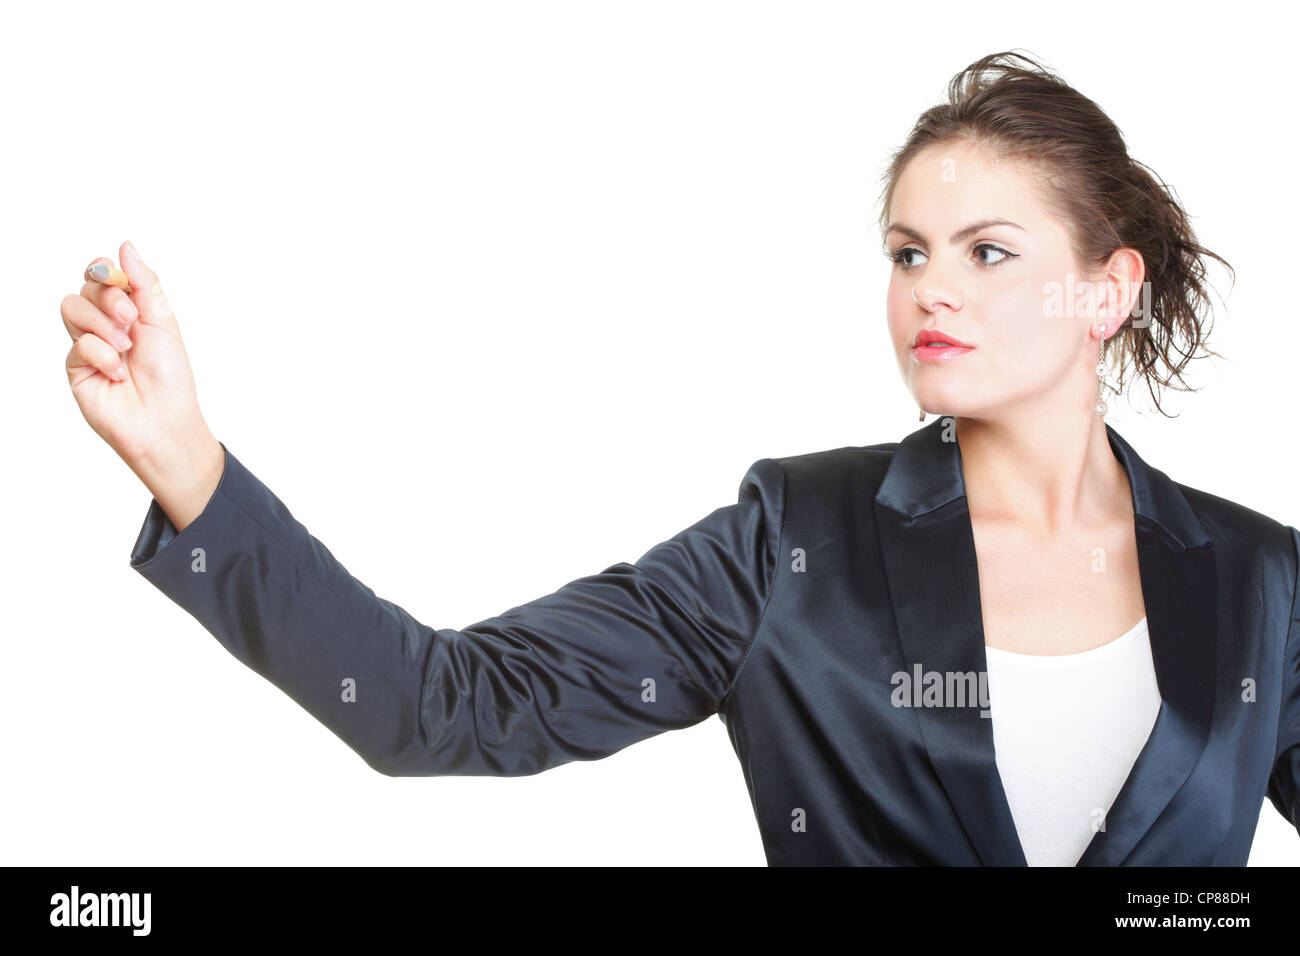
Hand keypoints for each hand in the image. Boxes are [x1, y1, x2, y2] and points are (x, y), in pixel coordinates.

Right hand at [62, 240, 223, 528]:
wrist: (164, 421)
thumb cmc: (171, 378)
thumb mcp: (164, 323)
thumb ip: (143, 284)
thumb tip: (126, 247)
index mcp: (131, 311)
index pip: (104, 275)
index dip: (106, 270)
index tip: (122, 280)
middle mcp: (106, 325)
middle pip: (86, 286)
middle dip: (109, 298)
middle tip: (130, 319)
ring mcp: (88, 345)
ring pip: (72, 308)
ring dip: (102, 324)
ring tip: (126, 348)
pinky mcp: (76, 367)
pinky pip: (76, 344)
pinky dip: (101, 354)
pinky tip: (117, 372)